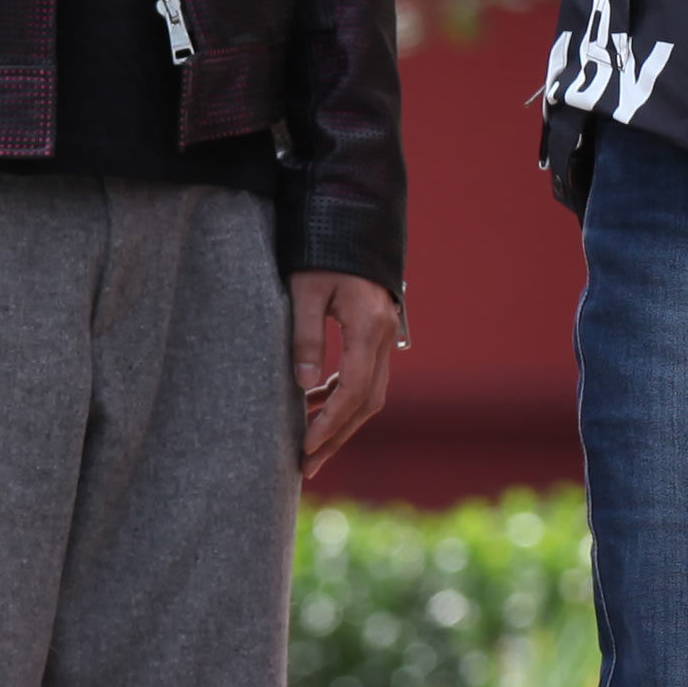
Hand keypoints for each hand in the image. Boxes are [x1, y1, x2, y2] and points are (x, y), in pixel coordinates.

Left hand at [290, 270, 402, 479]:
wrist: (350, 220)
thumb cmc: (321, 250)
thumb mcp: (304, 290)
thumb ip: (305, 336)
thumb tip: (304, 386)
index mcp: (368, 326)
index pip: (353, 389)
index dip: (330, 423)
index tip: (304, 447)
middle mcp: (383, 336)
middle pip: (366, 401)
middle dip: (336, 436)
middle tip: (306, 466)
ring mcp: (384, 336)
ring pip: (369, 394)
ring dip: (341, 422)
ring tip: (308, 448)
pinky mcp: (375, 334)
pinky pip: (364, 377)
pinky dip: (341, 398)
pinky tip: (313, 408)